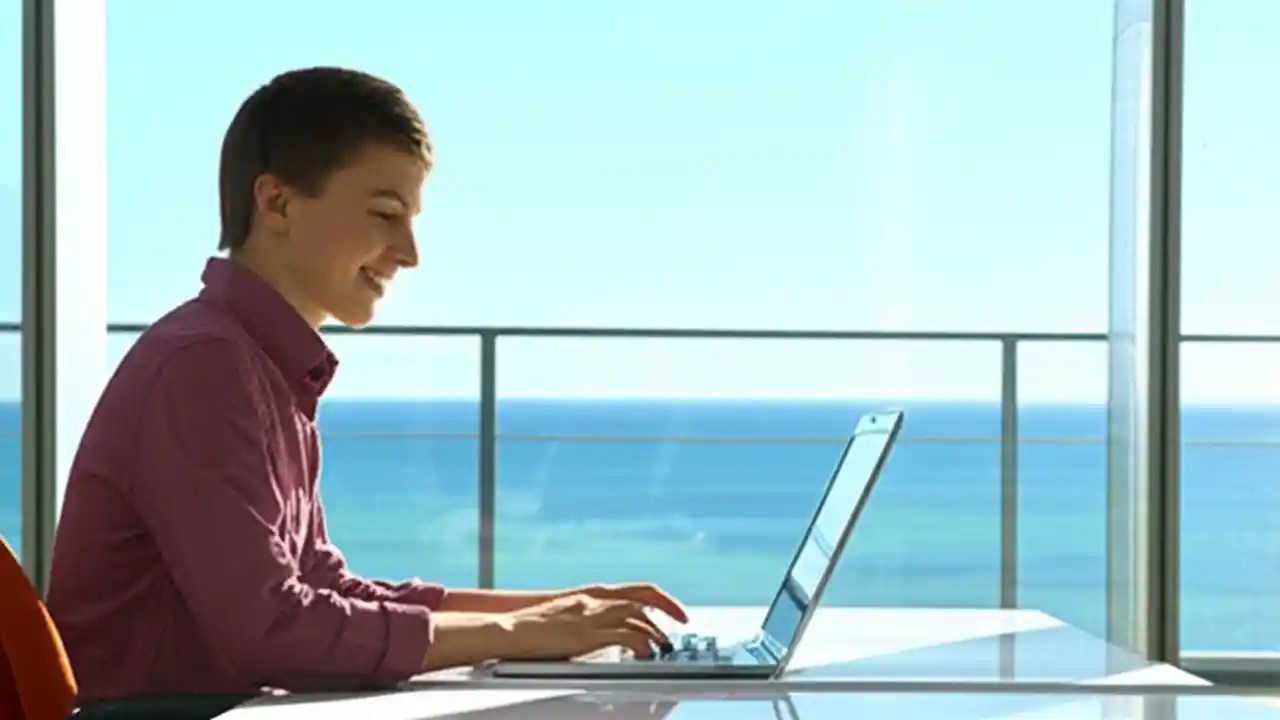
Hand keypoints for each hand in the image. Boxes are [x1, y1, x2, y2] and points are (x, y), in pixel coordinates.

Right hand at [505, 592, 672, 659]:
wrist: (507, 627)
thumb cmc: (532, 625)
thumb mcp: (566, 614)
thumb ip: (589, 618)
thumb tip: (609, 631)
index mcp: (591, 594)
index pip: (636, 589)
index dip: (661, 598)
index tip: (675, 611)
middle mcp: (594, 600)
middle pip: (643, 597)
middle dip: (668, 608)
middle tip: (682, 622)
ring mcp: (589, 616)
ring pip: (636, 615)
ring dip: (656, 630)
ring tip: (665, 645)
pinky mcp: (584, 635)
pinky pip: (622, 637)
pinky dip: (640, 644)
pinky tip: (646, 654)